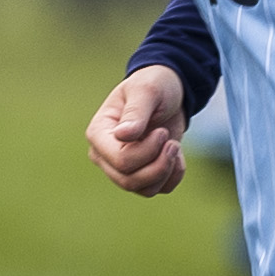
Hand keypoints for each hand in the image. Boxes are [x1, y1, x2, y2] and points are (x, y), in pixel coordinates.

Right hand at [87, 65, 189, 195]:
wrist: (169, 92)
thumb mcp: (147, 91)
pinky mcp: (140, 174)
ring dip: (167, 170)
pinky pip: (157, 190)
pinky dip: (173, 176)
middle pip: (129, 180)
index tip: (162, 132)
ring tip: (174, 145)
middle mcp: (104, 155)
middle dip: (159, 165)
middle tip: (172, 141)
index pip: (121, 160)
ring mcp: (120, 168)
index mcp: (99, 133)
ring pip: (144, 189)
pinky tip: (176, 155)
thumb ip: (136, 112)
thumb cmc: (153, 85)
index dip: (147, 151)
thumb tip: (122, 136)